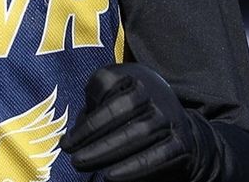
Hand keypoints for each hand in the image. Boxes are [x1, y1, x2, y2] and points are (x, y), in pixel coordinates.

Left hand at [60, 63, 218, 181]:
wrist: (178, 130)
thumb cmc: (132, 114)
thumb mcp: (113, 99)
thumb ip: (93, 109)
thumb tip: (73, 136)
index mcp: (133, 76)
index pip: (106, 83)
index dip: (85, 113)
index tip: (67, 142)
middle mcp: (154, 91)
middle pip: (122, 108)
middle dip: (92, 134)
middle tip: (72, 157)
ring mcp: (169, 116)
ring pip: (138, 132)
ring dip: (106, 151)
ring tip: (83, 165)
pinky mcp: (181, 142)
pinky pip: (157, 155)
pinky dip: (132, 168)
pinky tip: (110, 176)